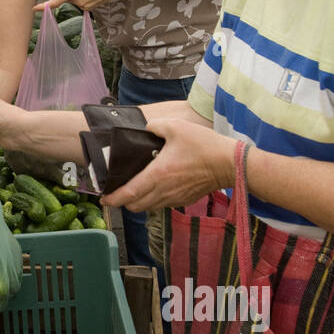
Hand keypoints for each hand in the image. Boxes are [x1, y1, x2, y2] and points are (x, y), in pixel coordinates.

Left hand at [101, 117, 236, 212]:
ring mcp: (175, 198)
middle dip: (123, 201)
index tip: (103, 198)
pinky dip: (153, 201)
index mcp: (157, 174)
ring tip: (133, 190)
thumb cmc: (204, 145)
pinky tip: (155, 188)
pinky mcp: (185, 199)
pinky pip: (162, 205)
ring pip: (149, 207)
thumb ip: (155, 126)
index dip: (113, 198)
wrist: (229, 164)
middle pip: (135, 205)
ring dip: (138, 202)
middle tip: (116, 192)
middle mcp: (164, 191)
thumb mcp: (176, 126)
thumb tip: (147, 129)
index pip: (129, 193)